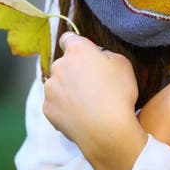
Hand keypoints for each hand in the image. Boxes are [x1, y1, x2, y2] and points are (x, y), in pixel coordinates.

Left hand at [43, 33, 146, 169]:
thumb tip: (97, 57)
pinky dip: (64, 107)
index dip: (77, 45)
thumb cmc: (118, 94)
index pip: (68, 38)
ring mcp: (50, 88)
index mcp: (77, 50)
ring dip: (67, 88)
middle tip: (92, 83)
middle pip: (64, 62)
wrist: (106, 131)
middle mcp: (59, 65)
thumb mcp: (122, 64)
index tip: (85, 54)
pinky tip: (80, 115)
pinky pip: (55, 103)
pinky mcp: (47, 109)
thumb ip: (105, 54)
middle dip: (74, 69)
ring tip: (87, 103)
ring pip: (58, 83)